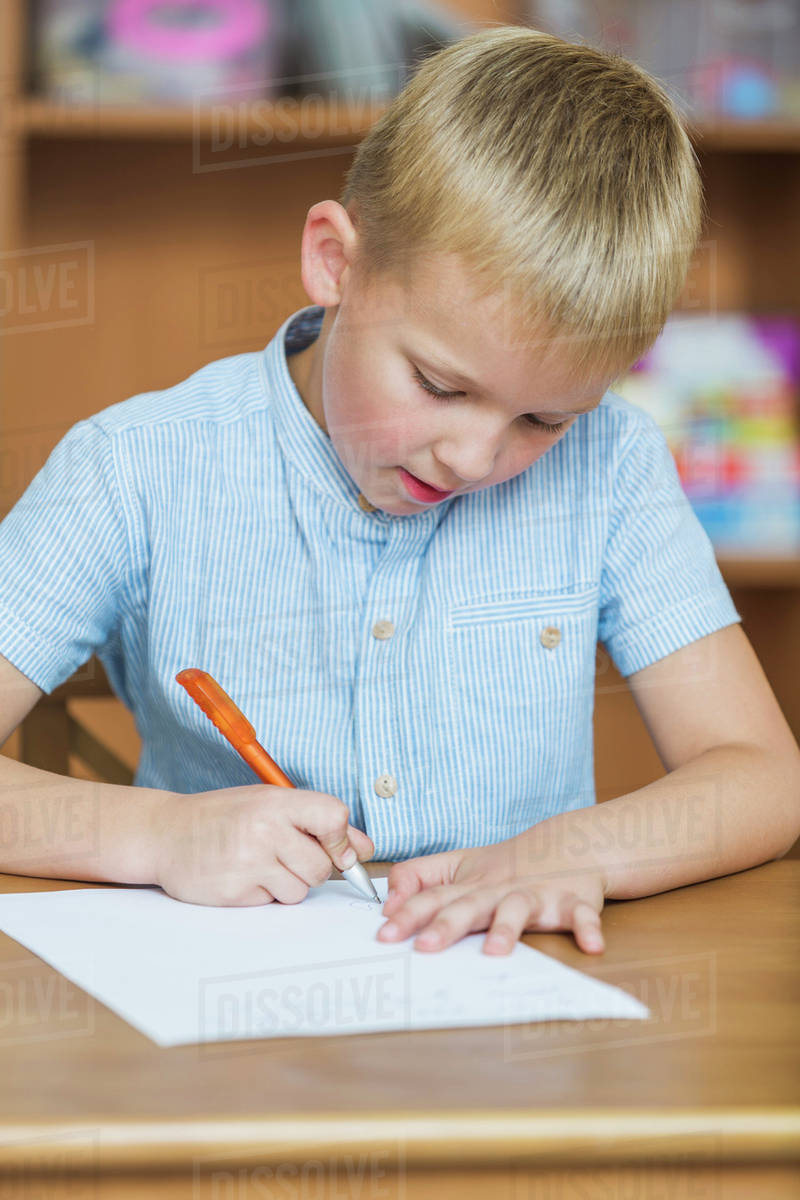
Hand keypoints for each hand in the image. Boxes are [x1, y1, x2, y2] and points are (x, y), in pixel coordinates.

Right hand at [152, 785, 373, 905]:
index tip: (333, 846)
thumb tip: (365, 847)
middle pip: (322, 867)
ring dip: (288, 885)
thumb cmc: (224, 817)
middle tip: (283, 855)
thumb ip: (317, 822)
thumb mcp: (269, 804)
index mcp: (276, 802)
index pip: (334, 817)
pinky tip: (243, 877)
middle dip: (311, 868)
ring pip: (301, 891)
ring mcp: (249, 863)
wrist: (166, 833)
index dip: (341, 838)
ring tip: (259, 865)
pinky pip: (274, 903)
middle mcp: (264, 830)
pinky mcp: (236, 893)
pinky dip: (265, 895)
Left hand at [376, 839, 606, 955]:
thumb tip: (388, 902)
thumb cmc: (506, 867)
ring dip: (509, 928)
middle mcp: (500, 890)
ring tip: (495, 951)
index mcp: (471, 885)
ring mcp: (537, 895)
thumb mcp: (458, 866)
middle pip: (470, 906)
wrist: (567, 844)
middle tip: (425, 947)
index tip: (384, 934)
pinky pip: (582, 915)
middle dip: (447, 925)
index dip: (408, 914)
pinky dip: (588, 928)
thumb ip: (419, 878)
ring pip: (520, 909)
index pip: (434, 898)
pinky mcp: (574, 901)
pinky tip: (592, 946)